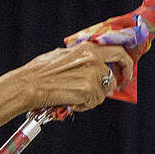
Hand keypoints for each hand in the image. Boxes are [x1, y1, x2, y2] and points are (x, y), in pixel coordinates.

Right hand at [0, 41, 135, 120]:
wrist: (30, 84)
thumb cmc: (40, 71)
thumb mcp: (63, 54)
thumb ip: (81, 56)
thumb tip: (92, 62)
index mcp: (88, 48)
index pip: (117, 50)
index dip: (125, 61)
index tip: (124, 69)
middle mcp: (94, 59)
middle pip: (116, 71)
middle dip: (120, 79)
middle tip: (117, 86)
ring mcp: (93, 75)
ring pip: (104, 91)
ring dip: (93, 97)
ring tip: (76, 96)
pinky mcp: (90, 90)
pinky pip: (94, 102)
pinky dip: (85, 105)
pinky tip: (73, 102)